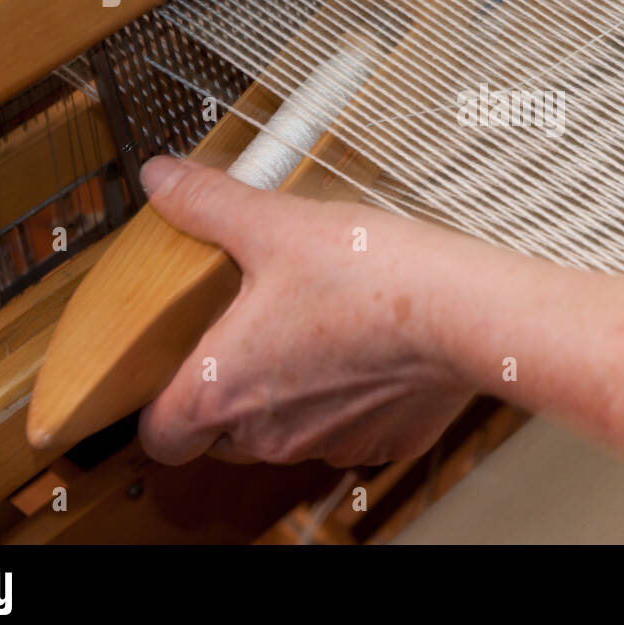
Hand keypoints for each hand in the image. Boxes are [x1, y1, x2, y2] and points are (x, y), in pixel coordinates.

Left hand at [135, 156, 474, 467]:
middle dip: (229, 394)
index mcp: (223, 389)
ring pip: (286, 436)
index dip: (160, 406)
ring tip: (317, 333)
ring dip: (290, 398)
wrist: (463, 311)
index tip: (177, 372)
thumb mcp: (275, 225)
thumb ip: (209, 205)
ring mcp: (328, 446)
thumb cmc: (370, 276)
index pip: (161, 435)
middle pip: (222, 437)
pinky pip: (348, 432)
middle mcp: (268, 435)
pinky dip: (350, 402)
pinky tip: (368, 351)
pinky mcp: (382, 445)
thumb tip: (161, 178)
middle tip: (251, 335)